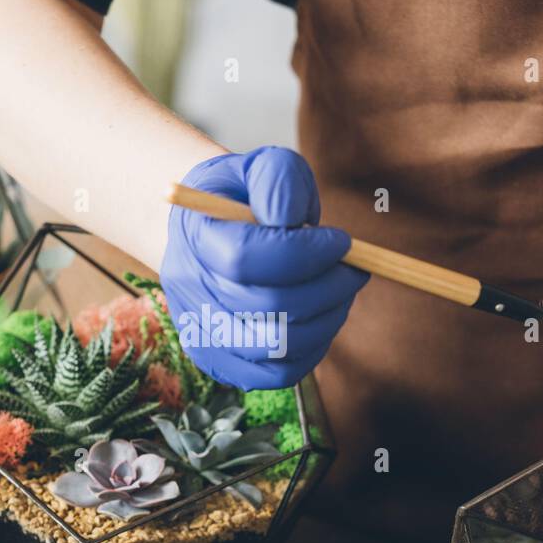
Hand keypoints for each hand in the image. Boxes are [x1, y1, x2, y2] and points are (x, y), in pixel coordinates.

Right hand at [160, 146, 367, 388]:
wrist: (214, 227)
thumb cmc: (247, 196)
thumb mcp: (263, 167)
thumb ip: (278, 181)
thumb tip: (290, 221)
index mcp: (194, 235)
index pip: (246, 259)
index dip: (304, 254)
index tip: (341, 241)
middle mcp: (188, 288)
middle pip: (266, 307)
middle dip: (327, 288)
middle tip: (354, 268)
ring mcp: (199, 330)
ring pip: (275, 347)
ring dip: (326, 319)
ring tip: (341, 290)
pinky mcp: (218, 359)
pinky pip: (274, 375)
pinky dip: (311, 351)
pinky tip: (321, 318)